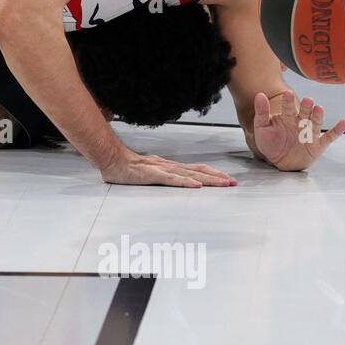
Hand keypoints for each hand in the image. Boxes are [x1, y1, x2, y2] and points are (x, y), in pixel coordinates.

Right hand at [100, 150, 236, 187]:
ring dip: (208, 180)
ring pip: (190, 175)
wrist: (112, 159)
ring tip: (222, 184)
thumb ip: (164, 178)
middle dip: (217, 177)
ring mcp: (162, 169)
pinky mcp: (152, 175)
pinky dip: (186, 183)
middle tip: (233, 183)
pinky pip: (172, 179)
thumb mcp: (151, 173)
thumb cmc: (129, 168)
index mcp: (171, 166)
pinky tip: (196, 186)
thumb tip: (177, 183)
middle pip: (199, 171)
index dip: (214, 174)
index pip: (197, 169)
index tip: (228, 180)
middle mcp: (170, 166)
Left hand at [251, 89, 344, 170]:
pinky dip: (338, 130)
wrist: (280, 163)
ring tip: (319, 109)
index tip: (287, 93)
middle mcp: (301, 122)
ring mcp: (311, 133)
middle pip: (305, 112)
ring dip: (318, 115)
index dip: (288, 101)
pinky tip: (344, 122)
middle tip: (307, 100)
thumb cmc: (270, 144)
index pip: (288, 107)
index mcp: (287, 117)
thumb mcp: (262, 129)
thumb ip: (261, 112)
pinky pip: (330, 136)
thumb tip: (259, 95)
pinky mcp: (319, 144)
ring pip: (316, 121)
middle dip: (306, 106)